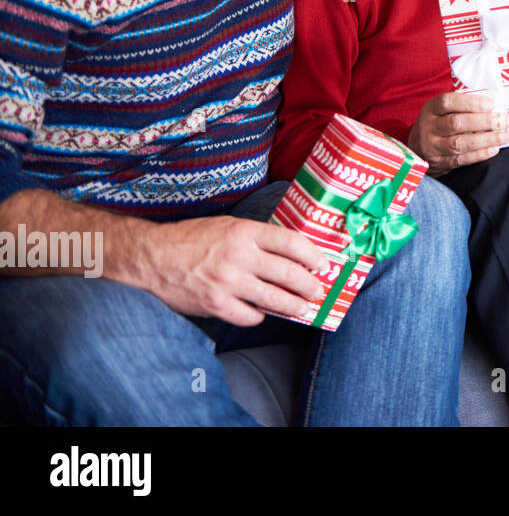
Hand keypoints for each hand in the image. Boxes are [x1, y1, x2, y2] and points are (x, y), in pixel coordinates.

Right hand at [142, 215, 329, 325]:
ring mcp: (227, 283)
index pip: (292, 243)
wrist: (152, 257)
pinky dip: (260, 316)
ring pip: (275, 299)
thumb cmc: (192, 239)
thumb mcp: (228, 226)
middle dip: (310, 285)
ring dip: (294, 306)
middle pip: (289, 274)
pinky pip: (250, 316)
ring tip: (302, 307)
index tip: (322, 264)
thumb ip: (257, 237)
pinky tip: (262, 312)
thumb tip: (290, 253)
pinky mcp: (215, 305)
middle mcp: (239, 256)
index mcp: (245, 232)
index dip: (313, 256)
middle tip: (317, 290)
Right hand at [408, 92, 508, 174]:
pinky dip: (480, 154)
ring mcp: (432, 147)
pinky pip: (461, 160)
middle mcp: (428, 127)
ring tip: (505, 136)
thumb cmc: (438, 124)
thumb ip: (461, 106)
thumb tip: (493, 105)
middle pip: (457, 123)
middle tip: (505, 121)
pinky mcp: (439, 163)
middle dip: (485, 122)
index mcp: (430, 109)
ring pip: (460, 143)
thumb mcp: (441, 111)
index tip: (491, 104)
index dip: (471, 103)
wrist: (416, 150)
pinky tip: (494, 149)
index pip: (448, 102)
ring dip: (486, 139)